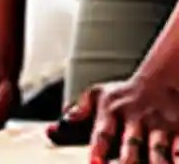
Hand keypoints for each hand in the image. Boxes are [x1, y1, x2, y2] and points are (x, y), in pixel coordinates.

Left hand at [50, 77, 178, 162]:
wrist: (162, 77)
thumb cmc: (124, 92)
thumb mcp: (99, 93)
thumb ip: (82, 107)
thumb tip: (65, 118)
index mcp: (113, 111)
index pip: (103, 132)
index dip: (99, 149)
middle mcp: (136, 118)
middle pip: (131, 143)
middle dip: (127, 161)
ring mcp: (159, 124)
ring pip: (157, 148)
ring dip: (156, 163)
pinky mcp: (178, 128)